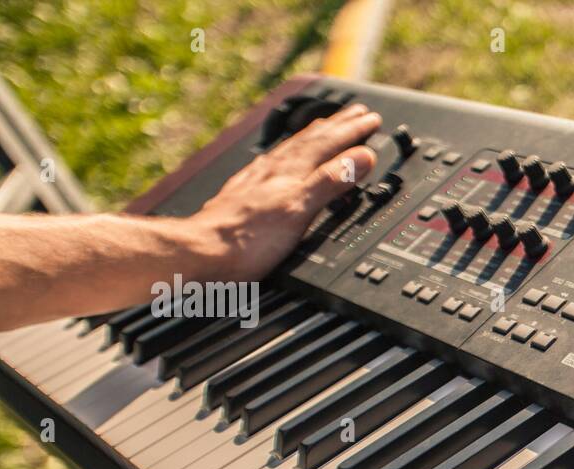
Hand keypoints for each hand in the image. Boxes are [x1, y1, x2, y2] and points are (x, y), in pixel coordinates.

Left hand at [188, 102, 382, 280]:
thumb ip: (330, 181)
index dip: (351, 130)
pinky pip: (275, 162)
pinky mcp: (245, 194)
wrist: (202, 252)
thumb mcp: (299, 209)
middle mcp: (273, 169)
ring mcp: (258, 180)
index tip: (371, 119)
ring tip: (325, 125)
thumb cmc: (247, 239)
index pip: (328, 142)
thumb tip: (361, 157)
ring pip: (292, 148)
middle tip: (354, 112)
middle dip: (336, 125)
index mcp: (290, 171)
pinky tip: (283, 158)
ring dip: (313, 135)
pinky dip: (288, 154)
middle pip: (310, 139)